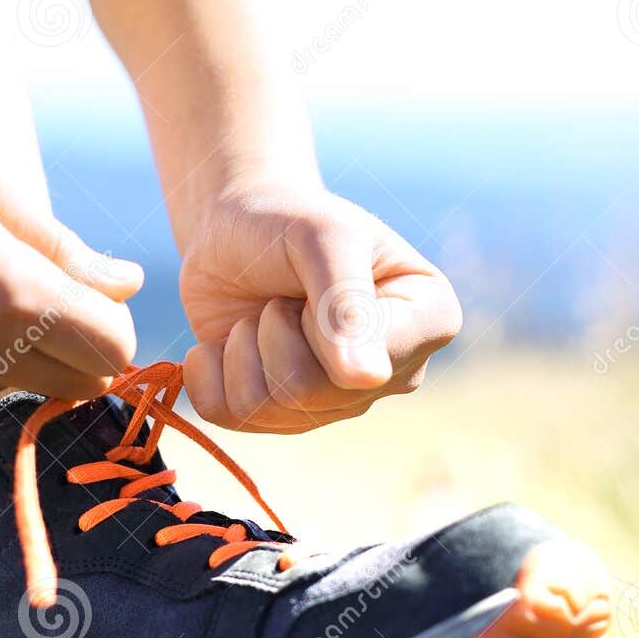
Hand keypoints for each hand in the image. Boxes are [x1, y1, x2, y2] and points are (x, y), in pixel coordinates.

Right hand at [0, 140, 141, 430]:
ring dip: (20, 357)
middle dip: (79, 351)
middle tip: (40, 306)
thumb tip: (128, 284)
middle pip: (85, 385)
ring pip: (29, 391)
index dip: (113, 325)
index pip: (116, 347)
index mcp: (15, 292)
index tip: (88, 301)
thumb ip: (63, 242)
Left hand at [179, 180, 460, 431]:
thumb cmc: (290, 220)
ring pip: (264, 409)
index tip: (318, 281)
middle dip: (272, 333)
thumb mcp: (324, 236)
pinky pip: (228, 417)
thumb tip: (367, 379)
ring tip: (261, 313)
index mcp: (428, 321)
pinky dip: (209, 371)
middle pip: (308, 395)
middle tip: (283, 296)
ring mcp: (336, 402)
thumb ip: (344, 303)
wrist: (236, 229)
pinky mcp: (279, 416)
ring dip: (240, 348)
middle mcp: (391, 373)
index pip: (364, 369)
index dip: (316, 324)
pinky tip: (228, 339)